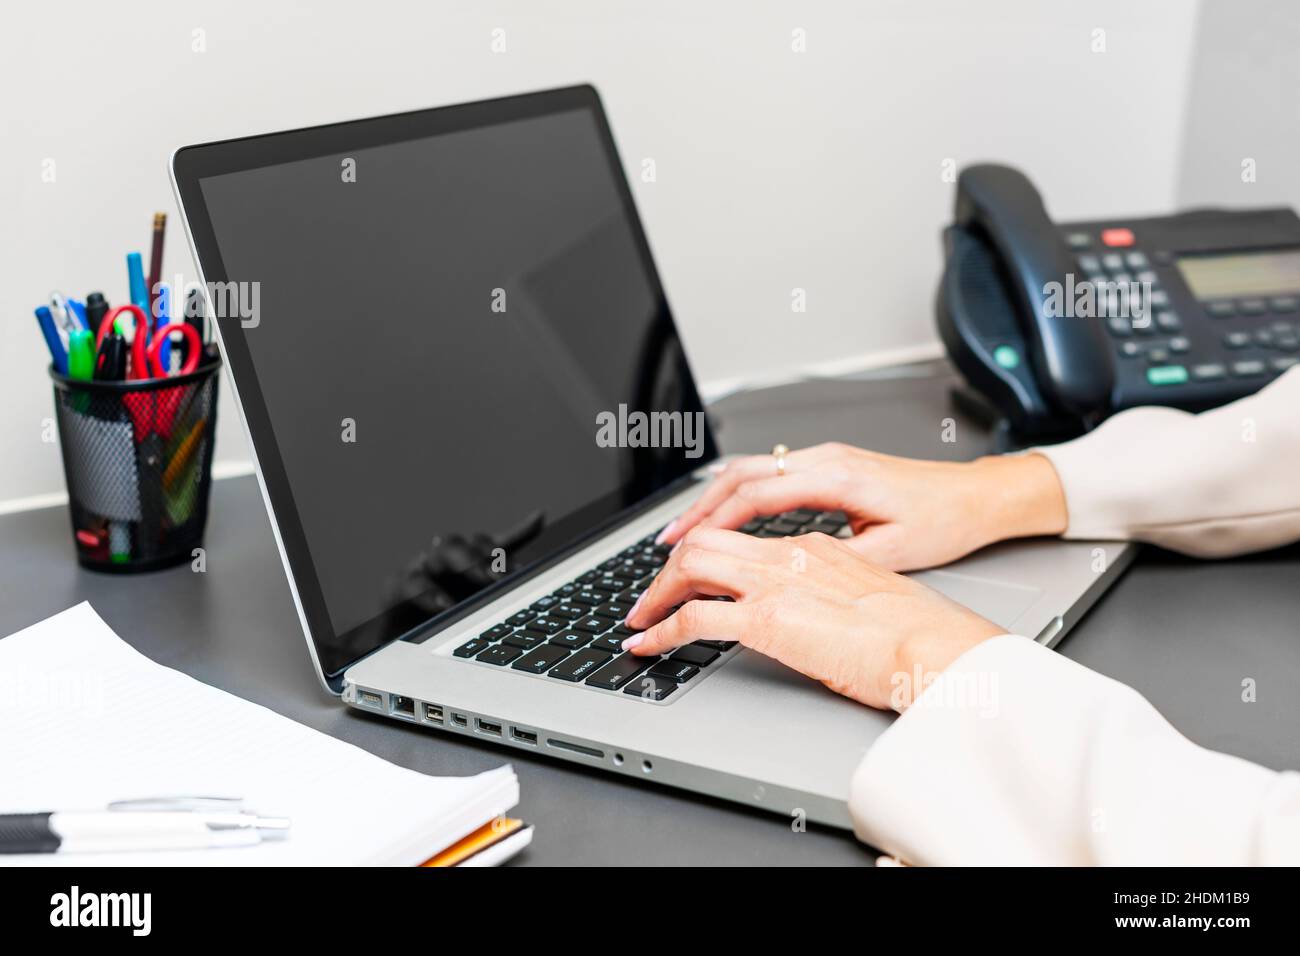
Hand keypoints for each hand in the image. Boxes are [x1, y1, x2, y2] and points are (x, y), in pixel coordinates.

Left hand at [624, 528, 1003, 710]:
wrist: (937, 645)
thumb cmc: (920, 631)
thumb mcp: (869, 598)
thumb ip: (832, 595)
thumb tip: (815, 616)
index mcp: (814, 546)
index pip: (743, 537)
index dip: (707, 553)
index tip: (690, 572)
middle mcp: (789, 554)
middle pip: (707, 539)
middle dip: (669, 567)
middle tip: (649, 595)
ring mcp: (776, 582)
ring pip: (692, 564)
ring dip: (657, 592)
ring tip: (640, 619)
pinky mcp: (768, 618)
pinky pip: (693, 618)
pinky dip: (661, 630)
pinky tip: (648, 646)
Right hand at [658, 443, 1067, 571]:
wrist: (977, 496)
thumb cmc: (944, 521)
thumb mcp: (892, 552)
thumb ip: (836, 558)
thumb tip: (788, 576)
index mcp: (836, 477)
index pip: (754, 494)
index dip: (711, 522)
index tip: (681, 549)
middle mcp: (824, 459)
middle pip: (740, 476)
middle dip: (696, 510)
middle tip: (664, 545)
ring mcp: (825, 458)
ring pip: (750, 472)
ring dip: (712, 502)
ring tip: (682, 534)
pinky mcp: (829, 466)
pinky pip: (768, 475)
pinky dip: (736, 496)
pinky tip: (722, 517)